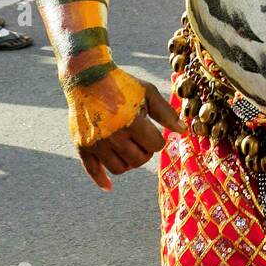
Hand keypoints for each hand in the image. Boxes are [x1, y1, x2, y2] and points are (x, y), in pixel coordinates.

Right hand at [72, 68, 186, 190]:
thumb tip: (183, 131)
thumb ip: (166, 113)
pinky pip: (92, 170)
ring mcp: (96, 143)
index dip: (158, 140)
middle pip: (138, 160)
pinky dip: (101, 180)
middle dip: (145, 152)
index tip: (152, 130)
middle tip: (141, 140)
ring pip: (119, 169)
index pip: (155, 146)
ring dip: (128, 163)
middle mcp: (113, 136)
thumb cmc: (123, 84)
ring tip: (129, 149)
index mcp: (131, 122)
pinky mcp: (82, 146)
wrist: (88, 78)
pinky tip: (108, 187)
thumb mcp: (148, 93)